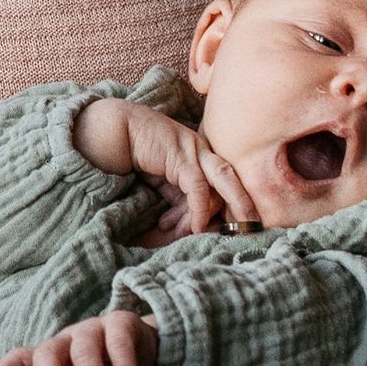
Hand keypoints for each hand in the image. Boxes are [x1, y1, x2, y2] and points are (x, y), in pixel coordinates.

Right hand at [74, 95, 255, 240]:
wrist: (112, 131)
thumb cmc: (134, 154)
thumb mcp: (163, 181)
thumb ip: (179, 198)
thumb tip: (191, 226)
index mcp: (199, 153)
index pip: (221, 182)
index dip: (225, 206)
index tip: (225, 229)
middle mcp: (202, 149)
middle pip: (233, 177)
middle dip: (245, 203)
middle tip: (253, 228)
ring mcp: (194, 149)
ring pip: (224, 182)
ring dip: (219, 213)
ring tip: (210, 234)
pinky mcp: (182, 156)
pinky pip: (198, 189)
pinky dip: (200, 211)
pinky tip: (196, 227)